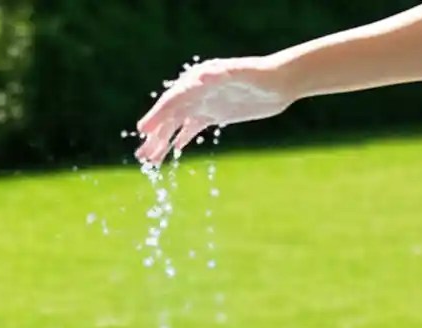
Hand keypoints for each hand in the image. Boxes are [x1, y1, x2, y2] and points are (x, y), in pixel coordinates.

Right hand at [136, 55, 295, 164]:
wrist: (280, 81)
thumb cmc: (260, 76)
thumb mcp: (241, 74)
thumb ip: (220, 75)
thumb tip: (199, 80)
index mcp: (196, 80)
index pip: (171, 100)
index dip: (156, 115)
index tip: (143, 130)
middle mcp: (195, 92)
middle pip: (169, 116)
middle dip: (154, 135)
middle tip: (142, 155)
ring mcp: (203, 103)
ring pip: (177, 125)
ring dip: (163, 141)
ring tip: (150, 160)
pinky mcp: (213, 113)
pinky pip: (192, 128)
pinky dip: (182, 139)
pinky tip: (174, 150)